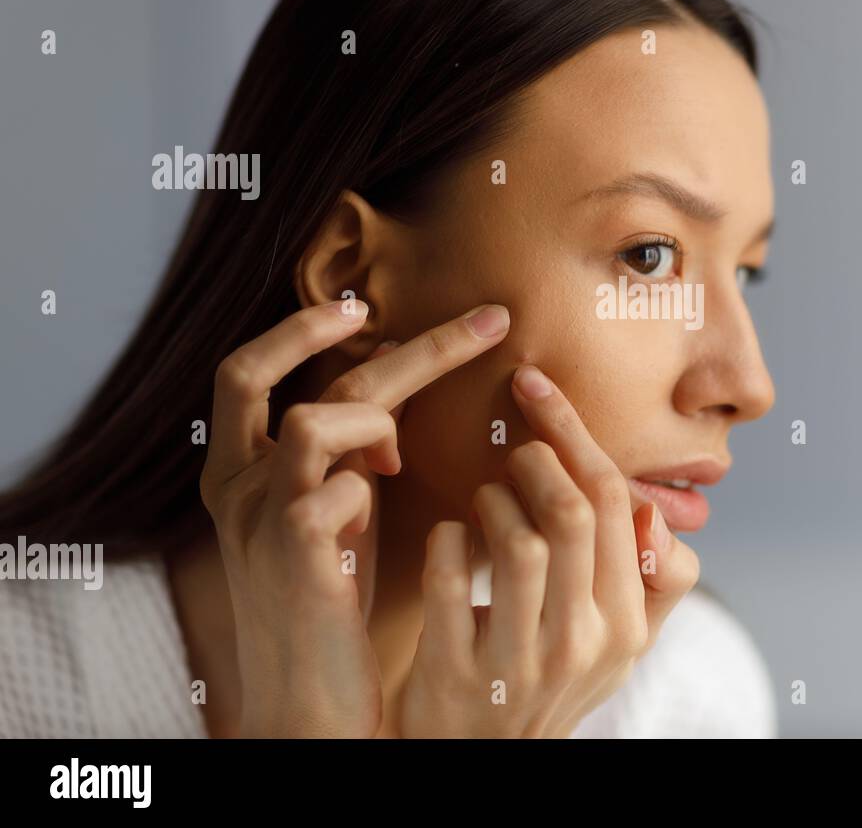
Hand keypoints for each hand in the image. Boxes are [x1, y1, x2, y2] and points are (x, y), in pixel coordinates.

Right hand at [199, 300, 509, 736]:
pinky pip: (338, 488)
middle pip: (296, 378)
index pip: (248, 372)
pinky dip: (368, 493)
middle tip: (490, 322)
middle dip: (403, 346)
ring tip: (394, 465)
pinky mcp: (292, 555)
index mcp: (238, 471)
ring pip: (314, 419)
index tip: (357, 303)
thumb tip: (389, 390)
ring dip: (374, 424)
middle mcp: (234, 485)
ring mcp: (257, 518)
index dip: (295, 330)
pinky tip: (372, 530)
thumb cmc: (331, 603)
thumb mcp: (334, 511)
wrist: (307, 697)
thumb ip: (347, 452)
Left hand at [398, 363, 700, 737]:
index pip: (615, 500)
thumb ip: (655, 578)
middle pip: (570, 511)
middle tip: (513, 450)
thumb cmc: (552, 678)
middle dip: (533, 457)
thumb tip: (649, 507)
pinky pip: (447, 578)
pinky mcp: (457, 672)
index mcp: (627, 622)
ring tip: (485, 500)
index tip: (536, 386)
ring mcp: (519, 661)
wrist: (485, 760)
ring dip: (490, 500)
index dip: (574, 430)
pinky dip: (444, 541)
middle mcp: (583, 641)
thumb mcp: (621, 642)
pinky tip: (448, 540)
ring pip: (515, 541)